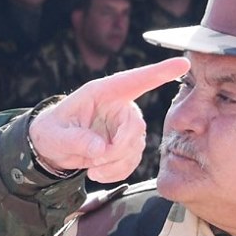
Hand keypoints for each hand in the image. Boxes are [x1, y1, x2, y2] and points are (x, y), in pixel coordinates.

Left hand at [27, 56, 188, 183]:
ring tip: (90, 165)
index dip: (160, 72)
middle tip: (93, 160)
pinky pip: (132, 162)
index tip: (183, 63)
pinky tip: (96, 171)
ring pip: (135, 148)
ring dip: (113, 163)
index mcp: (103, 92)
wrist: (51, 147)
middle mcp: (119, 106)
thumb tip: (101, 149)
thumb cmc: (51, 132)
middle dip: (117, 149)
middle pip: (135, 127)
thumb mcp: (55, 135)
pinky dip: (115, 172)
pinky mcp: (127, 145)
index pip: (136, 80)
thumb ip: (75, 140)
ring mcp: (125, 127)